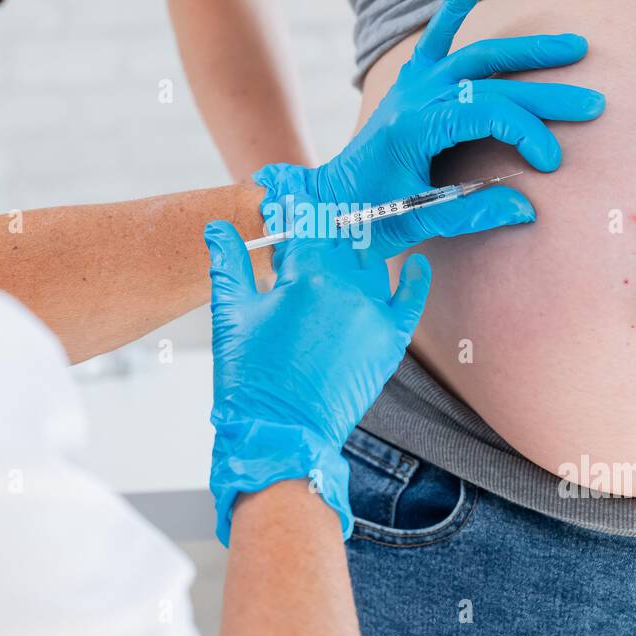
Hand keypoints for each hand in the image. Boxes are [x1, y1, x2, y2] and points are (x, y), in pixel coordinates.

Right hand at [203, 218, 430, 546]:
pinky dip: (414, 279)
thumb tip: (220, 226)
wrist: (279, 435)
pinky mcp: (389, 342)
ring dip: (356, 251)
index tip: (282, 200)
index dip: (292, 206)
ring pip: (372, 262)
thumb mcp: (231, 315)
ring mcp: (374, 314)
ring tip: (342, 245)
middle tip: (307, 226)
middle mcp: (349, 288)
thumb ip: (229, 263)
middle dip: (322, 227)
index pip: (305, 220)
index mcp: (308, 275)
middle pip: (341, 236)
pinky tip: (415, 264)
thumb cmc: (249, 378)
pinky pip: (409, 299)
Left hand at [253, 0, 605, 258]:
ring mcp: (412, 86)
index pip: (490, 116)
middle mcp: (415, 97)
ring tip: (574, 46)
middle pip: (494, 84)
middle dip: (547, 93)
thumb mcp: (418, 220)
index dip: (529, 135)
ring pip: (478, 56)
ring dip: (526, 50)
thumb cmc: (369, 217)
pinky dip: (455, 7)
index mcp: (416, 127)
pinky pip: (435, 38)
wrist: (329, 204)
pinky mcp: (410, 84)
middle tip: (593, 103)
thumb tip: (527, 209)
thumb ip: (471, 212)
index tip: (552, 163)